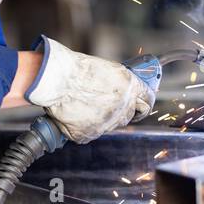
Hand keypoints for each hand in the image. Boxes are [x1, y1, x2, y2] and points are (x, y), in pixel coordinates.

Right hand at [25, 37, 157, 143]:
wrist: (55, 79)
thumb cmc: (76, 69)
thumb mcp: (108, 70)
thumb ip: (121, 84)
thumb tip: (125, 92)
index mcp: (130, 87)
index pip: (148, 100)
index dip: (144, 103)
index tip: (142, 106)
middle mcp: (122, 107)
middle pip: (128, 116)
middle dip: (119, 111)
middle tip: (104, 104)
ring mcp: (106, 123)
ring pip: (109, 125)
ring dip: (101, 118)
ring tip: (83, 104)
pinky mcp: (89, 134)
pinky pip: (89, 133)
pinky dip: (82, 126)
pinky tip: (73, 112)